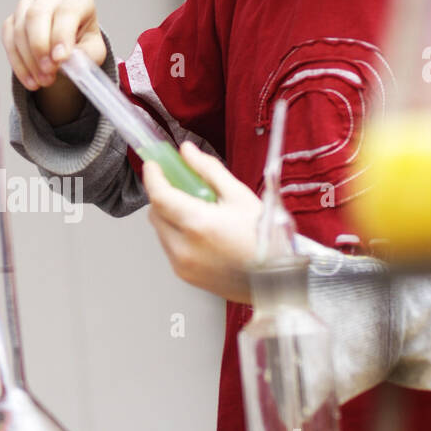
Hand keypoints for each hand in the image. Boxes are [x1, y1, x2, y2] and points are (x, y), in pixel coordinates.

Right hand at [2, 0, 106, 125]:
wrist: (67, 49)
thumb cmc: (83, 46)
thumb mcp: (93, 52)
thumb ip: (85, 55)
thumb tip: (68, 61)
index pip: (66, 11)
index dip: (61, 35)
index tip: (60, 59)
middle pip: (36, 15)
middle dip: (40, 48)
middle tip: (48, 74)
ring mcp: (28, 5)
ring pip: (20, 29)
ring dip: (29, 60)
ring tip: (43, 81)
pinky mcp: (12, 20)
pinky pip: (9, 40)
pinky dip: (18, 64)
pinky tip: (30, 80)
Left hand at [143, 142, 262, 303]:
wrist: (278, 278)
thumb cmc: (266, 240)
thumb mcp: (240, 196)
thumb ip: (209, 170)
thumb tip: (188, 152)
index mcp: (199, 225)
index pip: (160, 196)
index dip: (153, 177)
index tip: (154, 165)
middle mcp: (185, 248)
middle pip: (155, 214)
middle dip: (164, 196)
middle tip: (182, 185)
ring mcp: (183, 265)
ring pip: (161, 231)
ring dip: (171, 216)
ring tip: (199, 212)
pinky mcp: (185, 275)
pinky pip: (170, 247)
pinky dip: (178, 234)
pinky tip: (202, 232)